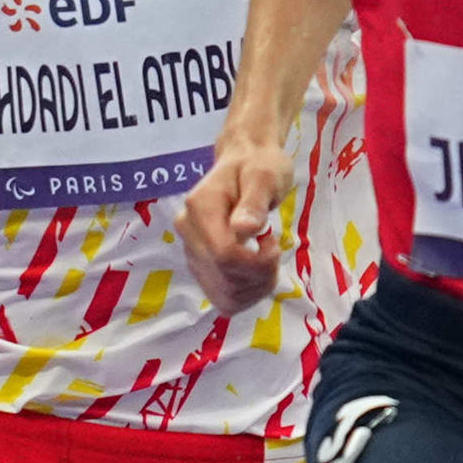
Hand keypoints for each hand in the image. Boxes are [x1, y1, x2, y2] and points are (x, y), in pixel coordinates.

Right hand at [176, 136, 289, 307]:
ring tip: (267, 259)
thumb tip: (245, 229)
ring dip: (256, 287)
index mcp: (200, 208)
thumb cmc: (259, 166)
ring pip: (225, 296)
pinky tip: (258, 272)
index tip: (272, 241)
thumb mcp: (265, 176)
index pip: (223, 254)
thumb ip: (254, 202)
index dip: (257, 261)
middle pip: (225, 279)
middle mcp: (188, 232)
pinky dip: (247, 294)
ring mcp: (192, 252)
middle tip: (273, 247)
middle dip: (260, 274)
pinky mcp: (201, 266)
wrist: (246, 163)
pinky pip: (223, 299)